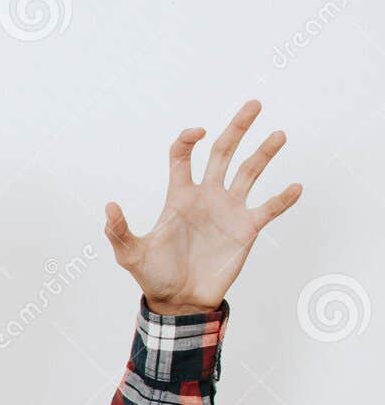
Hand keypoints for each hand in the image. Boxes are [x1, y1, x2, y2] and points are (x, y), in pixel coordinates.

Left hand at [104, 98, 301, 314]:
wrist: (180, 300)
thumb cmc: (154, 276)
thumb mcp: (131, 254)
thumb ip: (119, 231)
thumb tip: (109, 207)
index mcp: (179, 197)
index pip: (182, 156)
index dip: (187, 140)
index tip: (196, 133)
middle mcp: (206, 197)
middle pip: (223, 153)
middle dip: (237, 128)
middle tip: (254, 104)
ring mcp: (228, 210)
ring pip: (250, 172)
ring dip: (265, 153)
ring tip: (279, 134)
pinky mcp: (247, 229)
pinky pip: (269, 208)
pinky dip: (283, 198)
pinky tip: (295, 186)